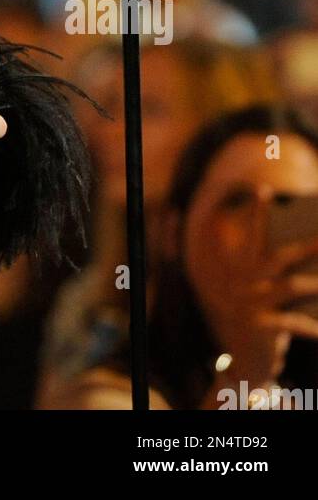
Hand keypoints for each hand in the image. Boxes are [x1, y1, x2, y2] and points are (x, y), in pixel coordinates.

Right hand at [215, 211, 317, 385]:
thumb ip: (278, 277)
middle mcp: (243, 283)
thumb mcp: (264, 297)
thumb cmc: (264, 322)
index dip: (257, 213)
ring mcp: (250, 304)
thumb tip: (314, 261)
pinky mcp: (260, 327)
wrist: (245, 363)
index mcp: (243, 271)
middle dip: (306, 245)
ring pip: (291, 286)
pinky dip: (313, 326)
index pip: (252, 236)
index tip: (264, 190)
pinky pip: (295, 322)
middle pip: (278, 256)